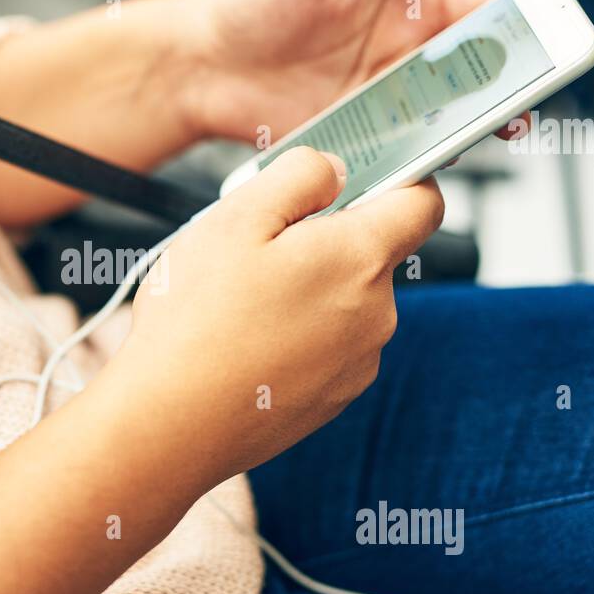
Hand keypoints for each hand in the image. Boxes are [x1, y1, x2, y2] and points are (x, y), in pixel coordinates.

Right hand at [102, 146, 442, 486]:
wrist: (170, 424)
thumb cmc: (195, 321)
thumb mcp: (235, 217)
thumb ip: (299, 176)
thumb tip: (334, 169)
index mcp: (360, 259)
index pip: (423, 201)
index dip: (399, 177)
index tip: (354, 178)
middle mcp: (376, 314)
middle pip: (372, 253)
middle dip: (323, 240)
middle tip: (255, 249)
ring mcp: (358, 362)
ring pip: (345, 301)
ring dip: (306, 290)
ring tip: (239, 304)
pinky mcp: (333, 399)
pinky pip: (328, 345)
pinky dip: (296, 335)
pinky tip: (245, 343)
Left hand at [180, 0, 523, 144]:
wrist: (206, 66)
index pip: (483, 6)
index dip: (521, 20)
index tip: (546, 34)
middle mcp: (408, 52)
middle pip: (483, 70)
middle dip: (514, 85)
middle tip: (527, 98)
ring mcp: (389, 99)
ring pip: (454, 117)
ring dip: (477, 128)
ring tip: (489, 134)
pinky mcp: (364, 138)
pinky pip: (408, 152)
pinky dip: (425, 160)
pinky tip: (431, 162)